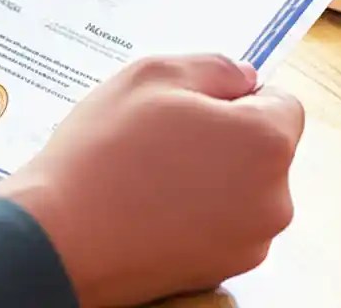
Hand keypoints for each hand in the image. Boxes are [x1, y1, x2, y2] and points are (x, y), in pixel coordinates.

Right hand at [0, 55, 303, 306]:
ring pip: (244, 189)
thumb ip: (216, 67)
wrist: (58, 240)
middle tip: (166, 136)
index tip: (196, 105)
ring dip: (212, 177)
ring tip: (153, 175)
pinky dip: (198, 214)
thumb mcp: (153, 75)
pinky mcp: (223, 272)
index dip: (239, 96)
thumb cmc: (104, 153)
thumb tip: (245, 78)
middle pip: (265, 149)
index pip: (282, 102)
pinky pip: (223, 225)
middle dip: (227, 138)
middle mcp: (273, 198)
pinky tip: (153, 207)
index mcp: (267, 143)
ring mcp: (250, 242)